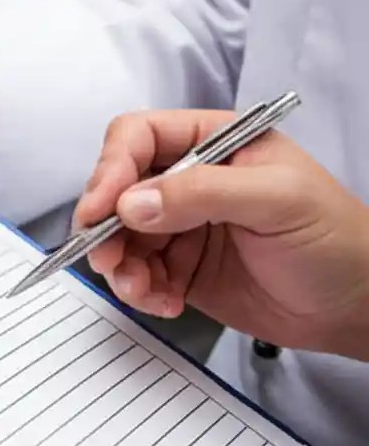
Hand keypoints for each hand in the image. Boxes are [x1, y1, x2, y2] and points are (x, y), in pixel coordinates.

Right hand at [76, 109, 368, 359]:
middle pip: (117, 188)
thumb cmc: (337, 241)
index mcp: (214, 143)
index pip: (140, 137)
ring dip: (120, 265)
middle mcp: (190, 179)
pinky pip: (137, 273)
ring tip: (141, 290)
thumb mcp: (278, 201)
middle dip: (105, 225)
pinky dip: (139, 290)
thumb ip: (203, 192)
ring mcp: (182, 224)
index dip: (112, 168)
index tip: (101, 208)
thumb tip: (131, 203)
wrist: (357, 309)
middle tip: (107, 257)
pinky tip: (166, 302)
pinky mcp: (180, 267)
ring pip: (120, 235)